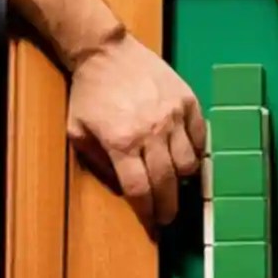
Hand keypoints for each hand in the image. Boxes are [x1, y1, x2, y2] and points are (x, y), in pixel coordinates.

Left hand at [67, 33, 206, 229]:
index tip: (153, 227)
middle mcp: (151, 132)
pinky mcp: (189, 103)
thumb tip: (123, 188)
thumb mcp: (77, 130)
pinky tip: (186, 156)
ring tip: (176, 182)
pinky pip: (201, 139)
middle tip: (168, 216)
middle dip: (169, 206)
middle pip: (168, 183)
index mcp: (121, 142)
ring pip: (189, 164)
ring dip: (183, 179)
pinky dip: (196, 153)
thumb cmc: (89, 92)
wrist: (105, 51)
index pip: (140, 190)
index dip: (148, 213)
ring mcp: (174, 117)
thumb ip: (98, 163)